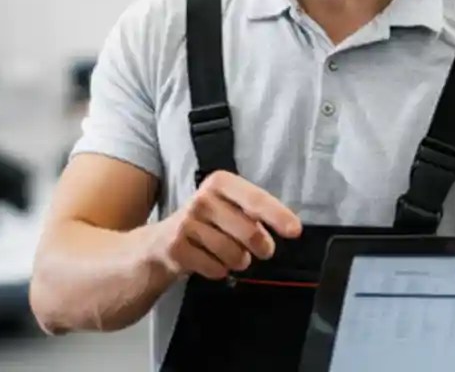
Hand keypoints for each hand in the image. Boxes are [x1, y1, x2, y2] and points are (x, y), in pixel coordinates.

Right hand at [147, 171, 301, 280]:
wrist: (159, 243)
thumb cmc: (206, 223)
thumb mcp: (228, 207)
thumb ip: (255, 212)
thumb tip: (290, 227)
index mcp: (219, 183)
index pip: (255, 199)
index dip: (277, 215)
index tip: (295, 231)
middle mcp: (202, 199)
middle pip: (249, 232)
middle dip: (261, 247)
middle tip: (262, 251)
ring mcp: (187, 224)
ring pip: (234, 254)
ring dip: (239, 261)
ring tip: (230, 255)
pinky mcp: (177, 248)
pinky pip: (216, 269)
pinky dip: (219, 271)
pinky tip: (209, 262)